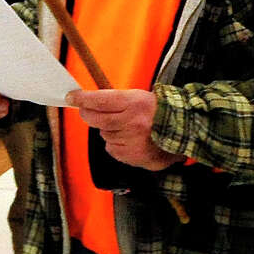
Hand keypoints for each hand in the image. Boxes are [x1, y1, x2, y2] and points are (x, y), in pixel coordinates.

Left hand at [66, 88, 180, 170]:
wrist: (182, 131)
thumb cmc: (157, 111)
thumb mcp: (139, 97)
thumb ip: (116, 100)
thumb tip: (89, 101)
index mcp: (134, 103)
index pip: (100, 100)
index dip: (82, 99)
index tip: (71, 97)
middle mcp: (132, 123)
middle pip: (96, 119)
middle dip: (87, 114)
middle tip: (86, 111)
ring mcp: (133, 141)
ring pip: (104, 134)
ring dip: (108, 130)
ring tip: (125, 127)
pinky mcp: (133, 156)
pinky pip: (112, 149)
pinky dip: (115, 144)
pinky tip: (128, 139)